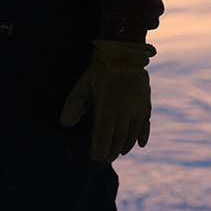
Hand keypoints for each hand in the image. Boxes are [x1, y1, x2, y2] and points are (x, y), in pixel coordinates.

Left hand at [60, 39, 155, 161]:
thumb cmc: (100, 70)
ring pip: (131, 136)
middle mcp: (123, 114)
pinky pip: (145, 125)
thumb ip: (74, 105)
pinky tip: (140, 145)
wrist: (124, 53)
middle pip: (117, 142)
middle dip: (110, 152)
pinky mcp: (145, 104)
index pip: (102, 142)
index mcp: (107, 111)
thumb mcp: (83, 85)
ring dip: (124, 147)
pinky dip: (142, 136)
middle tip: (104, 157)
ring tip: (118, 151)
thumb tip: (64, 123)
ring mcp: (136, 110)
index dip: (97, 153)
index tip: (93, 155)